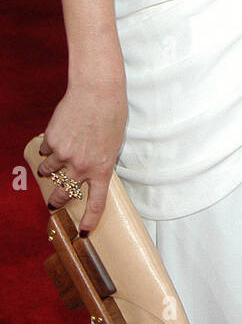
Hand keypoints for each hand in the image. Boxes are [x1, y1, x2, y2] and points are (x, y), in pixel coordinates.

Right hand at [38, 75, 127, 233]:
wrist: (97, 91)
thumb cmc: (112, 113)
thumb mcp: (114, 142)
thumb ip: (102, 160)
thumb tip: (90, 171)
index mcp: (102, 168)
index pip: (96, 202)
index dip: (89, 220)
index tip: (83, 231)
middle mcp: (81, 166)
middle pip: (64, 193)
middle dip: (57, 200)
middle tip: (54, 203)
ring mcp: (64, 155)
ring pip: (48, 172)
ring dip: (48, 170)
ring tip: (51, 164)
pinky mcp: (52, 141)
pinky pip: (45, 151)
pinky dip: (48, 148)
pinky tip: (56, 137)